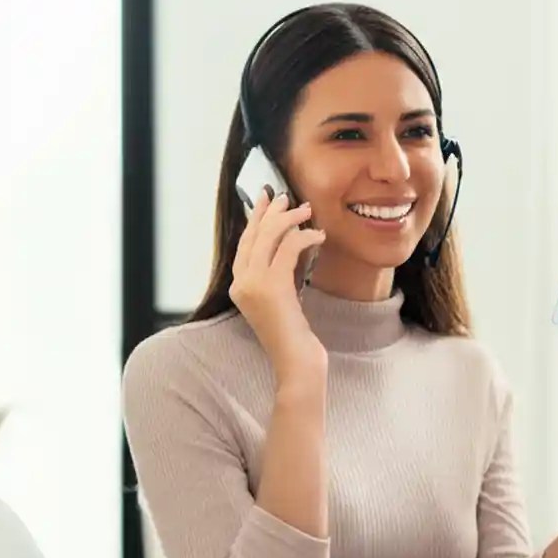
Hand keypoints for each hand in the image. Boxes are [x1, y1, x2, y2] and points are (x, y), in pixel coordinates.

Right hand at [230, 189, 327, 379]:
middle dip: (269, 211)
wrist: (295, 361)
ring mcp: (253, 285)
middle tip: (285, 196)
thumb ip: (276, 275)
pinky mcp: (272, 287)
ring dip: (290, 218)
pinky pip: (288, 247)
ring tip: (306, 210)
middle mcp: (240, 283)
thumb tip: (288, 244)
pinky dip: (305, 236)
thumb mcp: (280, 300)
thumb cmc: (293, 335)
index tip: (265, 201)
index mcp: (238, 286)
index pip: (244, 244)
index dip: (254, 219)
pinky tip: (319, 235)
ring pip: (269, 235)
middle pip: (253, 235)